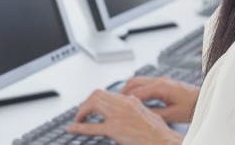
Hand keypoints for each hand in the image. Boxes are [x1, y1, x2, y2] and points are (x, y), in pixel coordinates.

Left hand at [67, 89, 182, 144]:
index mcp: (132, 101)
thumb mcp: (149, 114)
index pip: (109, 93)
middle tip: (82, 113)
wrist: (162, 140)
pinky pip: (92, 126)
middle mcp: (124, 104)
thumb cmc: (158, 132)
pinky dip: (79, 127)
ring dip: (82, 111)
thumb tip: (132, 111)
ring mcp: (118, 116)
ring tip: (78, 119)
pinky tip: (72, 128)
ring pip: (93, 104)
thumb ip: (138, 110)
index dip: (97, 99)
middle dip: (87, 103)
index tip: (93, 107)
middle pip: (98, 94)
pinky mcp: (114, 129)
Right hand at [121, 76, 200, 123]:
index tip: (116, 106)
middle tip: (113, 102)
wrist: (202, 99)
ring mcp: (162, 80)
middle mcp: (160, 80)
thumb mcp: (172, 115)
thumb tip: (140, 115)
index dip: (124, 100)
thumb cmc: (191, 106)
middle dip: (122, 91)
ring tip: (120, 100)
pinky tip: (134, 97)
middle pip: (134, 82)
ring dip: (128, 88)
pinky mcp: (163, 82)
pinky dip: (136, 88)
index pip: (137, 92)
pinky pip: (145, 82)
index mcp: (161, 87)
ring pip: (139, 80)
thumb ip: (155, 114)